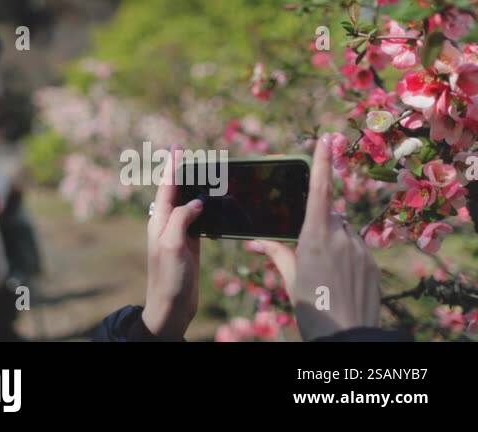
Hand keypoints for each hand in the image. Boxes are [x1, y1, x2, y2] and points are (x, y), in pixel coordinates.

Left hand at [143, 145, 202, 339]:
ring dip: (196, 189)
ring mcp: (180, 233)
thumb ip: (182, 219)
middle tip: (193, 155)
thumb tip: (197, 202)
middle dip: (184, 173)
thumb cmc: (168, 277)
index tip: (177, 147)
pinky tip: (214, 204)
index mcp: (160, 220)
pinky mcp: (191, 244)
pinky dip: (207, 209)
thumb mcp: (172, 244)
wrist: (172, 306)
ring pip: (189, 204)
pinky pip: (199, 220)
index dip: (172, 166)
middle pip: (177, 192)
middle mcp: (168, 223)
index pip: (166, 187)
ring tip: (206, 174)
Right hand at [250, 134, 380, 340]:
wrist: (347, 336)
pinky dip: (348, 256)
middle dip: (321, 224)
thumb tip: (260, 241)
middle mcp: (340, 237)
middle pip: (331, 215)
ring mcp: (360, 249)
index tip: (327, 138)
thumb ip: (279, 254)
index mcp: (315, 237)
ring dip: (335, 242)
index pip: (320, 191)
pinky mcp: (372, 262)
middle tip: (311, 253)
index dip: (323, 162)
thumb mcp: (290, 280)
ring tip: (327, 273)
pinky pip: (357, 248)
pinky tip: (341, 280)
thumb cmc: (311, 308)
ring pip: (345, 232)